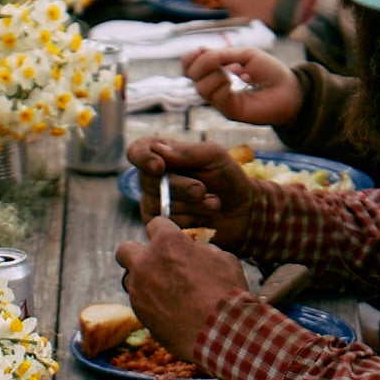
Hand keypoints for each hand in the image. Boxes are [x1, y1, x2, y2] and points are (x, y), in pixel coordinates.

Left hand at [114, 216, 246, 361]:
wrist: (221, 332)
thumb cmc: (226, 292)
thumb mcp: (223, 259)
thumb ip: (202, 250)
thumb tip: (195, 251)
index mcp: (167, 242)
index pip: (155, 224)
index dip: (164, 231)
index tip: (170, 240)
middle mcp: (145, 262)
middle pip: (126, 249)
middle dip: (137, 253)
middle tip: (154, 263)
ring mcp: (138, 289)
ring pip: (129, 278)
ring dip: (141, 280)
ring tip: (162, 290)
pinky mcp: (138, 313)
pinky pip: (137, 302)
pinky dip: (148, 303)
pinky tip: (167, 309)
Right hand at [126, 136, 255, 248]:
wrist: (243, 212)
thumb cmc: (227, 178)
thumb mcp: (214, 156)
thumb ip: (188, 152)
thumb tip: (159, 151)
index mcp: (161, 154)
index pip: (137, 151)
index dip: (143, 158)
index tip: (160, 166)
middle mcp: (152, 179)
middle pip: (148, 181)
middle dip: (180, 187)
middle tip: (202, 190)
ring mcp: (154, 204)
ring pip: (159, 205)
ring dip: (190, 205)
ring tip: (212, 203)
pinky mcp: (162, 227)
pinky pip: (166, 225)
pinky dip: (191, 221)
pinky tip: (206, 218)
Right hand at [185, 45, 301, 126]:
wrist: (290, 90)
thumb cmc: (270, 72)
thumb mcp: (245, 55)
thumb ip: (223, 54)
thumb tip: (200, 53)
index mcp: (215, 71)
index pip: (188, 65)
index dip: (192, 57)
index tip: (206, 51)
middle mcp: (213, 86)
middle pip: (189, 75)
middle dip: (203, 63)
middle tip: (223, 60)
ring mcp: (220, 100)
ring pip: (200, 86)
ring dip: (216, 74)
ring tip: (235, 71)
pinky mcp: (229, 111)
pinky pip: (215, 97)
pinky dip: (224, 84)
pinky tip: (238, 81)